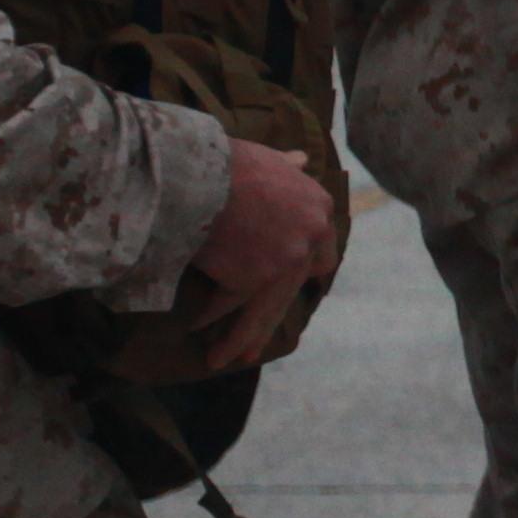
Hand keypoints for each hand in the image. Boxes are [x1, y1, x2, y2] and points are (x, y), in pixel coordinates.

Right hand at [185, 136, 342, 369]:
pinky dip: (209, 316)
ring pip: (264, 309)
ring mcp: (286, 262)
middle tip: (259, 339)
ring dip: (243, 336)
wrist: (196, 170)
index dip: (303, 268)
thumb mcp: (266, 157)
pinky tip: (196, 328)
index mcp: (318, 207)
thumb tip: (301, 160)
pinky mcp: (254, 280)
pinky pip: (227, 306)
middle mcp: (311, 237)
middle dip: (273, 316)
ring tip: (224, 359)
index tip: (289, 284)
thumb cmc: (223, 160)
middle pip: (294, 288)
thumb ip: (287, 168)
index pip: (321, 252)